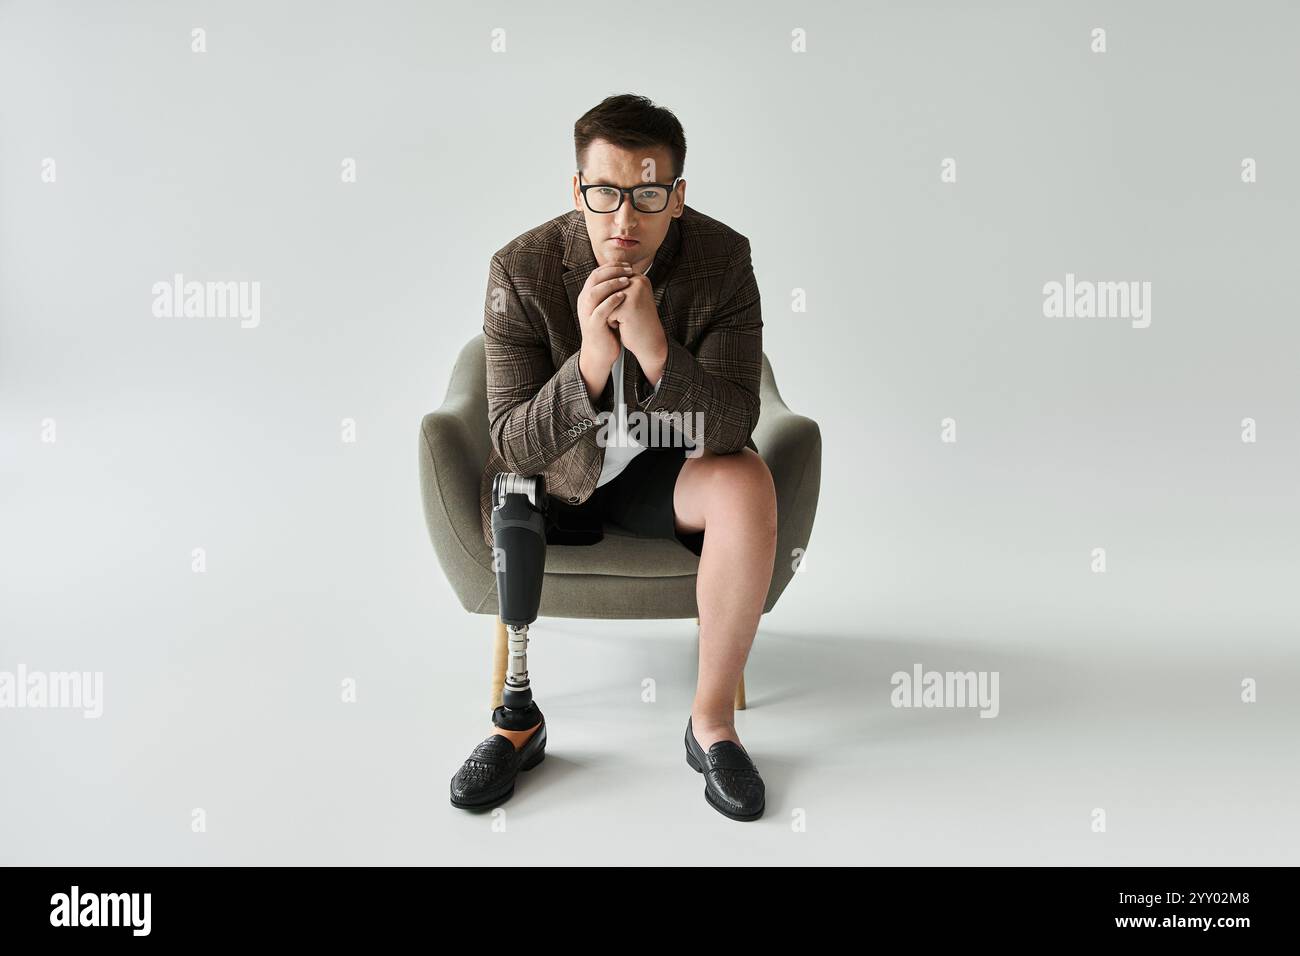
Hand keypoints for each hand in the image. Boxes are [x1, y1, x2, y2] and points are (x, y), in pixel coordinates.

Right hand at [576, 263, 634, 397]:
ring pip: (594, 293)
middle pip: (594, 279)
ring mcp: (587, 314)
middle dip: (612, 271)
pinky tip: (624, 296)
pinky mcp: (593, 326)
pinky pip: (600, 311)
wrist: (601, 352)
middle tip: (629, 270)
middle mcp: (584, 303)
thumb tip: (627, 275)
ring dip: (611, 284)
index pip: (596, 273)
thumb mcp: (609, 307)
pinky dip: (611, 301)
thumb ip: (613, 293)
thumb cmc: (608, 329)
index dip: (612, 266)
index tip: (627, 265)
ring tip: (627, 281)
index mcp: (587, 296)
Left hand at [608, 271, 667, 382]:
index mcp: (640, 278)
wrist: (650, 343)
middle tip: (630, 316)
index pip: (612, 284)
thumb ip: (619, 287)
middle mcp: (639, 282)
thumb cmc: (637, 322)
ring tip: (627, 320)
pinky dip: (612, 322)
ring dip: (612, 313)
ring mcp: (634, 293)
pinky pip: (607, 313)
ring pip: (606, 302)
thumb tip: (597, 278)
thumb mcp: (630, 300)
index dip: (614, 300)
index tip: (629, 309)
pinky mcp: (628, 306)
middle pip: (608, 292)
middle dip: (613, 307)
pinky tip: (626, 326)